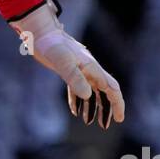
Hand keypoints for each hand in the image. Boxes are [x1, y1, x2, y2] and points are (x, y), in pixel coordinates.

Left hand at [9, 0, 124, 127]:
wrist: (40, 32)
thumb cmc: (51, 45)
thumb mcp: (62, 62)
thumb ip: (75, 78)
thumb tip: (88, 96)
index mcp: (92, 69)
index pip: (112, 88)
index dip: (117, 104)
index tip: (119, 119)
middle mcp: (89, 69)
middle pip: (104, 92)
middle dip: (107, 109)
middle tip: (104, 126)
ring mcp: (80, 69)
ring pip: (91, 91)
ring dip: (93, 106)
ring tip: (89, 122)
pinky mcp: (69, 70)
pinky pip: (77, 88)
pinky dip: (78, 100)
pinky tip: (74, 111)